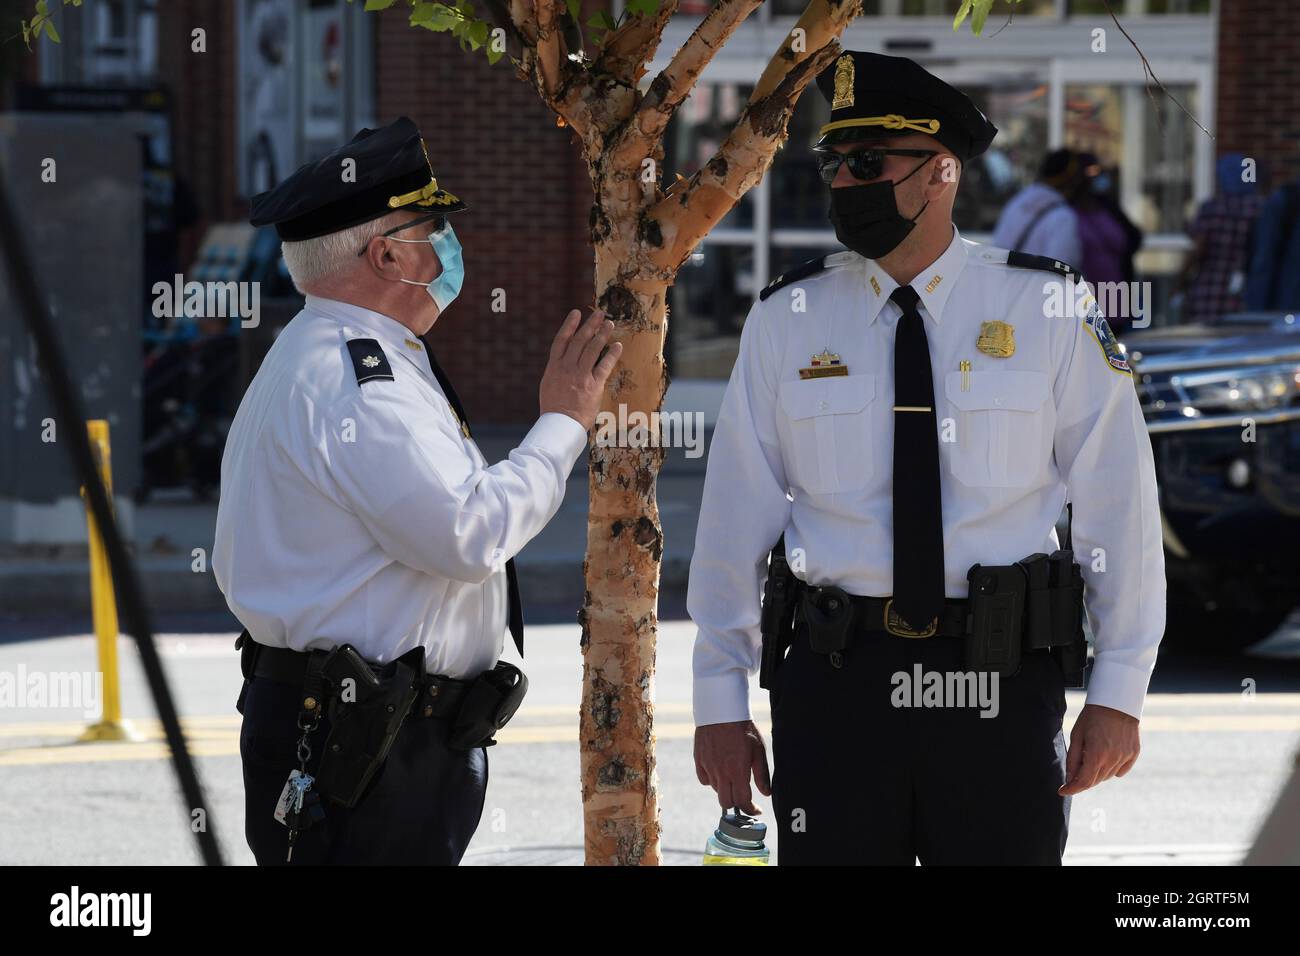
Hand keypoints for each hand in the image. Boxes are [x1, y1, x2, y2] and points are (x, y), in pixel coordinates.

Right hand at [539, 309, 622, 430]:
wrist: (559, 424)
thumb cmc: (553, 409)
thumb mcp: (549, 386)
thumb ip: (557, 372)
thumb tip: (563, 362)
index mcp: (554, 367)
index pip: (561, 340)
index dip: (569, 325)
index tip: (576, 313)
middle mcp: (566, 368)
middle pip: (579, 341)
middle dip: (590, 325)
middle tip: (600, 314)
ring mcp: (580, 375)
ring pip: (592, 349)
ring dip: (602, 335)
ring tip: (610, 324)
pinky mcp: (593, 385)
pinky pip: (604, 366)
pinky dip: (612, 354)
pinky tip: (618, 346)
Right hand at [694, 720, 770, 814]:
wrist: (721, 710)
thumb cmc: (742, 728)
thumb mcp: (758, 749)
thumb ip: (762, 774)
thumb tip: (766, 793)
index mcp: (737, 771)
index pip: (742, 801)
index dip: (750, 809)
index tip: (755, 809)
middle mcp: (721, 772)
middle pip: (726, 802)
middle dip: (736, 803)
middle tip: (743, 796)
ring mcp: (708, 767)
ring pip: (715, 790)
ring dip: (725, 789)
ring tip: (733, 777)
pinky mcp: (698, 760)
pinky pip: (704, 779)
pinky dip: (712, 780)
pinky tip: (719, 771)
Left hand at [1059, 703, 1139, 795]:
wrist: (1117, 702)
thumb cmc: (1092, 717)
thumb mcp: (1077, 735)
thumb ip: (1073, 759)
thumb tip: (1069, 779)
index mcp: (1096, 755)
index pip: (1083, 782)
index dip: (1071, 789)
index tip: (1062, 791)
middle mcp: (1112, 759)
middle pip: (1094, 781)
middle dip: (1082, 780)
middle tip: (1074, 771)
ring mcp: (1125, 757)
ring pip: (1107, 776)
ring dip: (1097, 773)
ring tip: (1092, 755)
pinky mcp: (1134, 754)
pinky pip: (1121, 771)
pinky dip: (1112, 769)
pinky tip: (1106, 757)